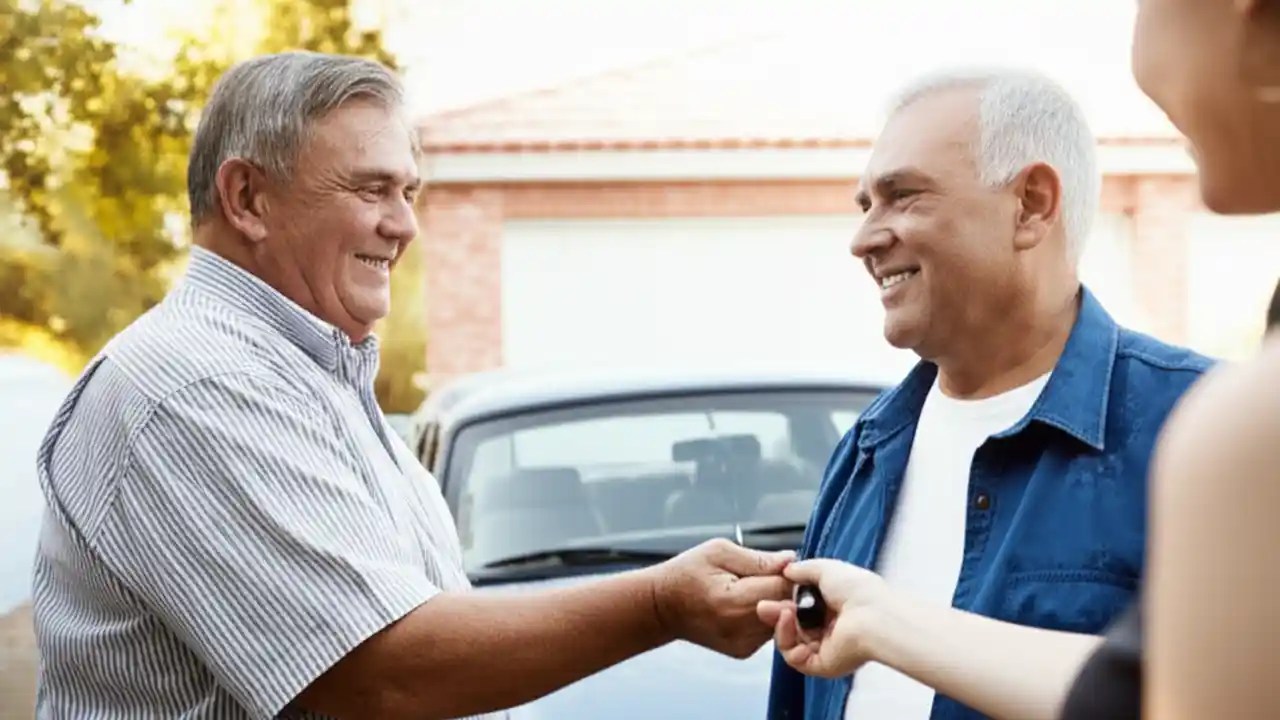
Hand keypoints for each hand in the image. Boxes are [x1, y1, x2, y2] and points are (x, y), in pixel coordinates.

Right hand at [650, 538, 794, 657]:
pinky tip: (744, 606)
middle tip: (761, 574)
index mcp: (734, 600)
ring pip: (781, 620)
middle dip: (782, 588)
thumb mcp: (719, 551)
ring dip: (775, 603)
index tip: (776, 564)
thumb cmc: (687, 573)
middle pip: (787, 607)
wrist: (662, 607)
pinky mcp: (743, 651)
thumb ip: (758, 559)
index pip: (784, 588)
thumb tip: (791, 560)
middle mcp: (741, 628)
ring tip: (748, 589)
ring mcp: (743, 644)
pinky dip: (765, 617)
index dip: (787, 573)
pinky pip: (769, 631)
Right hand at [756, 559, 893, 677]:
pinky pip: (795, 658)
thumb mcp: (826, 569)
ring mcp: (827, 648)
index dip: (784, 600)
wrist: (874, 615)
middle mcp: (831, 628)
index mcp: (835, 606)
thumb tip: (787, 569)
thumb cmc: (859, 590)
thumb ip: (803, 569)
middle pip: (793, 626)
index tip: (771, 591)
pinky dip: (786, 641)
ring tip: (779, 611)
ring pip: (790, 642)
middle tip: (764, 605)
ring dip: (780, 626)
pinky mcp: (823, 665)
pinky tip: (787, 622)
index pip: (801, 607)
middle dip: (776, 614)